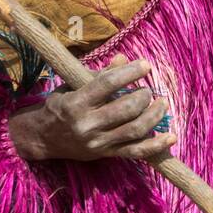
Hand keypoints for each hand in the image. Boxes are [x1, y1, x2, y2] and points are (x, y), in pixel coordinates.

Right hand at [6, 55, 176, 161]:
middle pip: (125, 109)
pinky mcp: (106, 155)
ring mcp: (98, 143)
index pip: (108, 84)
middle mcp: (87, 124)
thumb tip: (123, 58)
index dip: (130, 72)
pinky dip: (155, 146)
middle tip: (148, 89)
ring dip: (154, 115)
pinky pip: (135, 152)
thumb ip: (98, 74)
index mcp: (77, 103)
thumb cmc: (59, 106)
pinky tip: (170, 137)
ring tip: (162, 104)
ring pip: (135, 130)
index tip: (145, 65)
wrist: (42, 138)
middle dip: (143, 96)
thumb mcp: (72, 86)